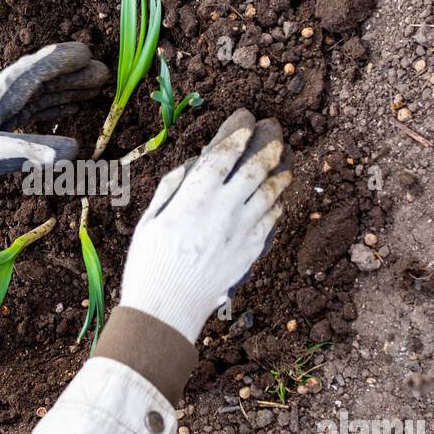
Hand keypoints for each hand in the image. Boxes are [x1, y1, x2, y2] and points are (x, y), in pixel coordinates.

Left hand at [0, 42, 108, 215]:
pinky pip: (28, 115)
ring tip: (93, 90)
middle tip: (103, 74)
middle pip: (39, 81)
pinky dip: (50, 111)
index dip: (60, 60)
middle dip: (71, 76)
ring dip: (64, 93)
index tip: (87, 52)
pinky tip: (67, 112)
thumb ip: (33, 151)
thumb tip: (75, 149)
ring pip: (36, 97)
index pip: (32, 70)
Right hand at [118, 109, 290, 342]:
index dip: (237, 137)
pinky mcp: (250, 252)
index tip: (245, 125)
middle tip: (275, 137)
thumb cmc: (150, 265)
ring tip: (285, 167)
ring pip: (269, 194)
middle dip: (267, 149)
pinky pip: (271, 222)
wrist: (167, 309)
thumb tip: (191, 166)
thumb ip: (170, 189)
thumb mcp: (149, 221)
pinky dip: (276, 206)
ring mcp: (240, 232)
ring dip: (279, 176)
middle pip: (254, 170)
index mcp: (194, 198)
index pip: (223, 157)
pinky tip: (277, 201)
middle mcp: (222, 210)